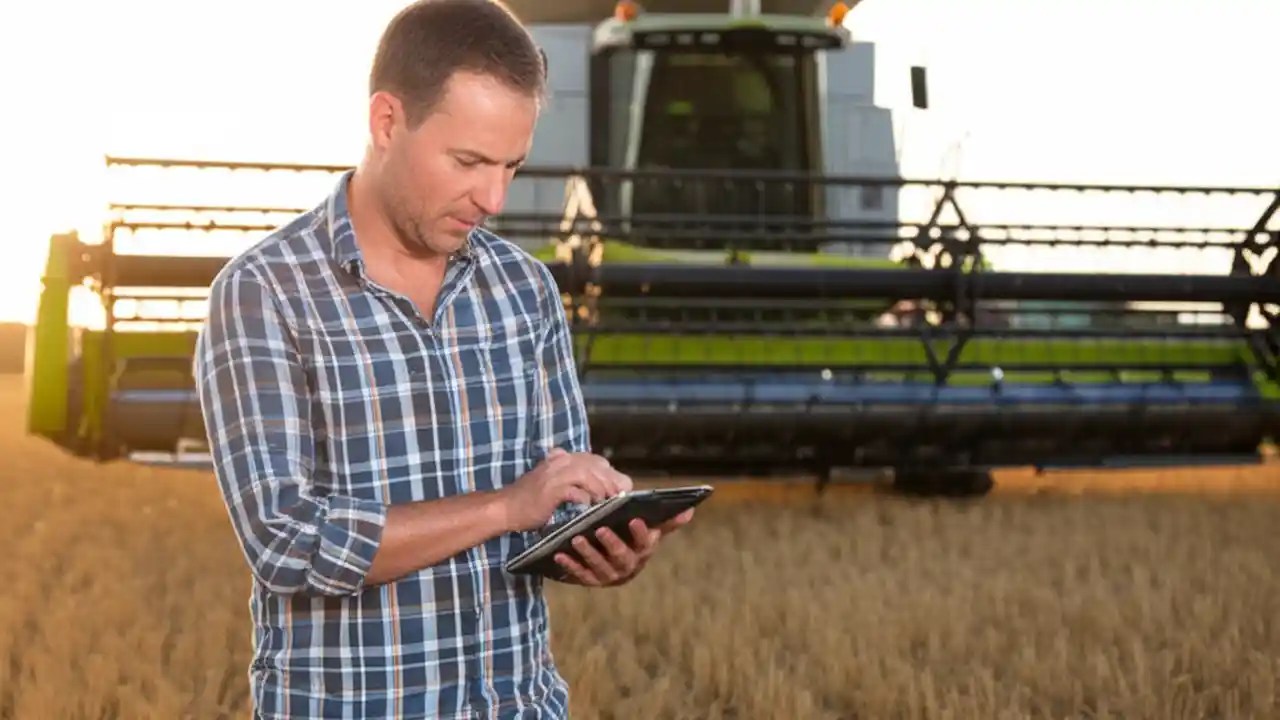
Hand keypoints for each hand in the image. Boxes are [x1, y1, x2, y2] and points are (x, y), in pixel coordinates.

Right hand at [499, 448, 631, 531]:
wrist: (506, 508)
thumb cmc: (532, 501)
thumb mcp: (555, 485)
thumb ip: (574, 480)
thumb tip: (601, 488)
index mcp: (563, 458)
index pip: (596, 460)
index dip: (611, 473)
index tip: (621, 488)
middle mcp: (560, 461)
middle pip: (596, 465)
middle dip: (611, 481)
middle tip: (620, 496)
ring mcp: (555, 473)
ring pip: (588, 474)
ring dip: (601, 488)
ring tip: (607, 502)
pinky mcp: (551, 489)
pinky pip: (575, 490)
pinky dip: (585, 497)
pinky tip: (588, 506)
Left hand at [553, 508, 694, 586]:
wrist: (609, 560)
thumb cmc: (630, 539)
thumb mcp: (648, 530)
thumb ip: (666, 521)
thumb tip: (690, 510)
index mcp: (643, 551)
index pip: (646, 543)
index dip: (641, 533)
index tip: (634, 519)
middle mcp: (629, 566)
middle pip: (622, 557)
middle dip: (612, 543)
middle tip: (600, 529)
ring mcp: (609, 576)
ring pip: (600, 567)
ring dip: (588, 553)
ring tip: (576, 538)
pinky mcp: (591, 580)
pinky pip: (581, 575)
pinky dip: (570, 566)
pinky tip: (559, 555)